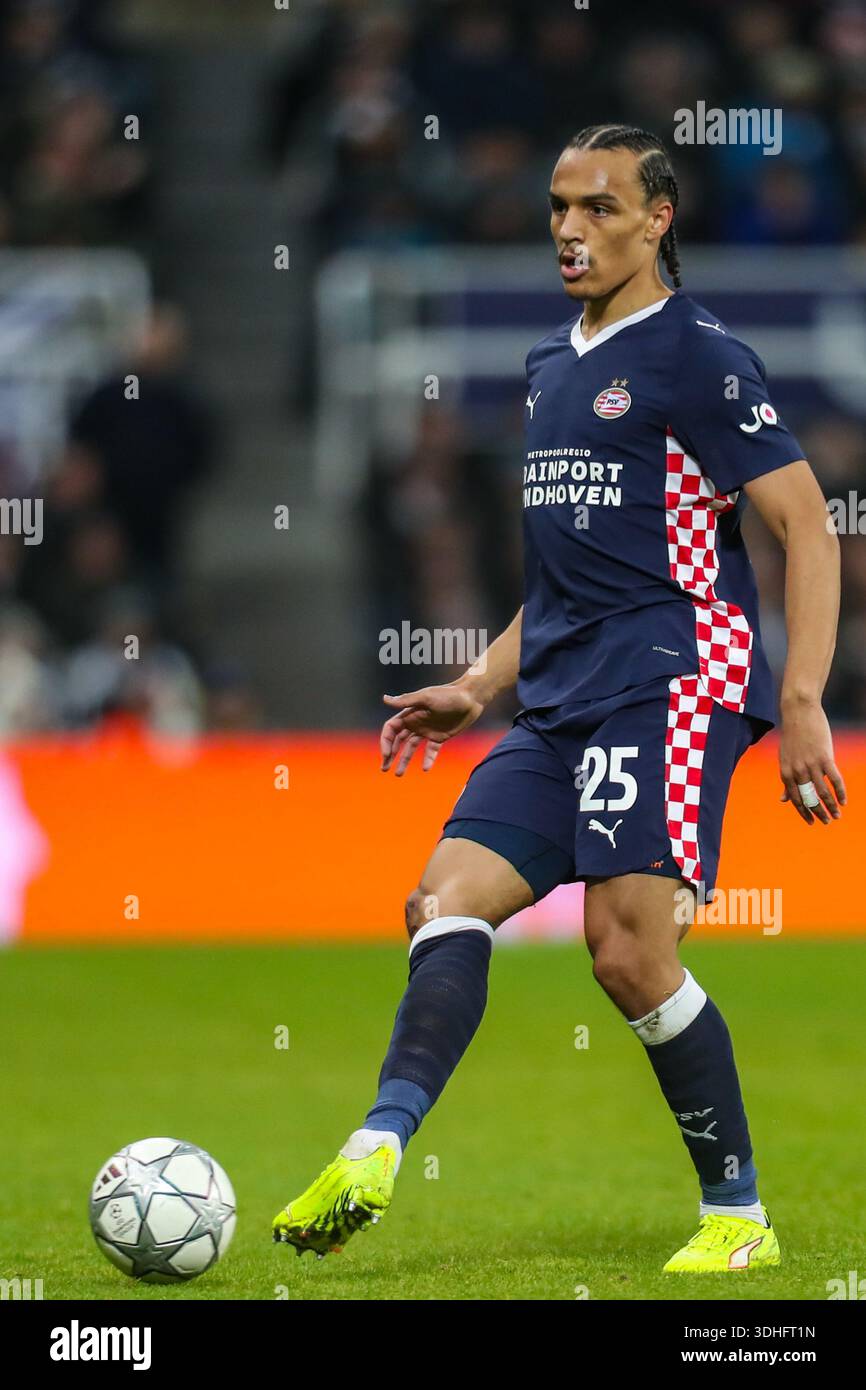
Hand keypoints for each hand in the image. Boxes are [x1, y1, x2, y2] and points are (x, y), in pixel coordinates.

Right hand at [380, 682, 485, 775]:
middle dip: (390, 754)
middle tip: (384, 769)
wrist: (471, 698)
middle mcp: (416, 722)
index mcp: (410, 713)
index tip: (386, 755)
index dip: (386, 742)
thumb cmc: (448, 694)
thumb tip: (385, 699)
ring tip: (399, 775)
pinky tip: (425, 768)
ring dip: (404, 760)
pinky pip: (431, 751)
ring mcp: (427, 731)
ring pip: (411, 748)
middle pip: (398, 741)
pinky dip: (428, 759)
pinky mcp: (440, 737)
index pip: (391, 729)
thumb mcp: (426, 697)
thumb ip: (406, 700)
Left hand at [778, 699, 845, 824]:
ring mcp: (811, 765)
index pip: (795, 799)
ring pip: (823, 792)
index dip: (803, 812)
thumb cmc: (792, 736)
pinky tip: (844, 801)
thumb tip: (783, 799)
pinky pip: (834, 779)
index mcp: (786, 772)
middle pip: (809, 799)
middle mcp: (797, 771)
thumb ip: (786, 780)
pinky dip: (840, 792)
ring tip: (837, 815)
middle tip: (828, 822)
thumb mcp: (785, 759)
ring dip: (831, 806)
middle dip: (819, 813)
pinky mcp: (825, 757)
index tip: (811, 822)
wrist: (798, 712)